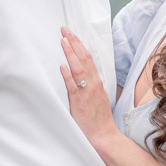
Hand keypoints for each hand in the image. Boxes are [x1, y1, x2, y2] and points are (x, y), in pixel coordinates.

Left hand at [57, 27, 114, 147]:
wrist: (104, 135)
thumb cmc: (98, 117)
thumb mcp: (97, 96)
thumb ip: (90, 85)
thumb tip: (80, 74)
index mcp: (97, 81)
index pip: (88, 58)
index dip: (79, 45)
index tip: (71, 34)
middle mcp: (93, 84)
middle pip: (84, 58)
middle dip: (74, 42)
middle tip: (64, 29)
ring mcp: (86, 92)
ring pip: (78, 68)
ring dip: (70, 53)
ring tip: (62, 41)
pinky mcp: (79, 102)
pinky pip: (73, 87)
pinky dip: (68, 75)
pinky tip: (62, 66)